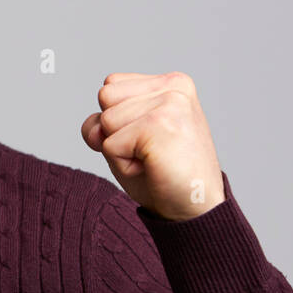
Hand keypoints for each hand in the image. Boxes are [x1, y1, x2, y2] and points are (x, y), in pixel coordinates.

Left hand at [80, 72, 224, 220]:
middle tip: (151, 151)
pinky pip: (109, 145)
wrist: (196, 210)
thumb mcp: (127, 138)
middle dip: (117, 132)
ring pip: (105, 122)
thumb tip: (95, 129)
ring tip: (154, 160)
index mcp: (172, 83)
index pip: (110, 88)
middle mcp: (174, 88)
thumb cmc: (164, 174)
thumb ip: (103, 122)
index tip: (150, 139)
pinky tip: (153, 168)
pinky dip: (123, 165)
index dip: (118, 121)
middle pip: (104, 99)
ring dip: (121, 150)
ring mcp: (169, 105)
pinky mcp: (158, 126)